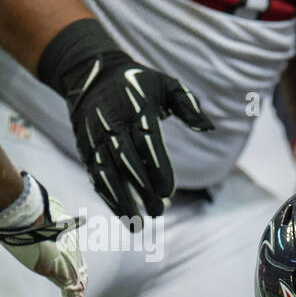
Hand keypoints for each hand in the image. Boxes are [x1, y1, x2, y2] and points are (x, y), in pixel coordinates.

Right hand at [0, 174, 86, 296]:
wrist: (28, 212)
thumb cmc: (26, 208)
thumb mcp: (27, 213)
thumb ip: (24, 215)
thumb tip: (8, 200)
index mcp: (64, 243)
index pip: (72, 263)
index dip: (73, 276)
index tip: (74, 286)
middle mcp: (70, 256)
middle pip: (77, 281)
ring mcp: (70, 266)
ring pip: (75, 294)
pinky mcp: (65, 275)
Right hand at [38, 20, 213, 222]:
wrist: (90, 72)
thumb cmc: (138, 83)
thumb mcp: (166, 84)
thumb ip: (188, 105)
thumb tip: (208, 127)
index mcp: (135, 110)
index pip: (146, 141)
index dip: (156, 167)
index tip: (168, 191)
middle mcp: (113, 125)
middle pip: (127, 162)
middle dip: (141, 189)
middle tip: (159, 211)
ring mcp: (97, 138)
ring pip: (108, 173)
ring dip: (121, 200)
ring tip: (137, 224)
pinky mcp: (86, 148)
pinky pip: (96, 175)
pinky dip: (107, 196)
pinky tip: (121, 214)